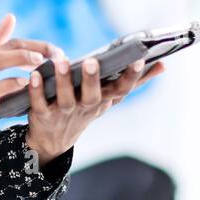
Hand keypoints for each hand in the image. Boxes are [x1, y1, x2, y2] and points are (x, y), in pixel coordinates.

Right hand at [0, 13, 57, 158]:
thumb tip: (10, 17)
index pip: (9, 42)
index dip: (34, 45)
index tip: (52, 51)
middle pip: (9, 47)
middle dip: (37, 48)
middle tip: (59, 53)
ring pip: (0, 59)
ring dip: (24, 58)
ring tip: (43, 61)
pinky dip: (11, 83)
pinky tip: (26, 83)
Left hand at [24, 52, 165, 162]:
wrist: (53, 140)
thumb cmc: (85, 108)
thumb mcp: (109, 98)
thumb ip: (133, 82)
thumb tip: (163, 66)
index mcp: (103, 101)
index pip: (121, 90)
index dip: (132, 77)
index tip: (140, 59)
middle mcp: (86, 108)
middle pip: (93, 96)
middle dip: (94, 79)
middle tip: (93, 61)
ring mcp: (64, 113)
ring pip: (65, 98)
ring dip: (63, 80)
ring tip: (62, 61)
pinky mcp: (43, 116)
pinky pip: (38, 103)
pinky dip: (36, 90)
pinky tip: (35, 75)